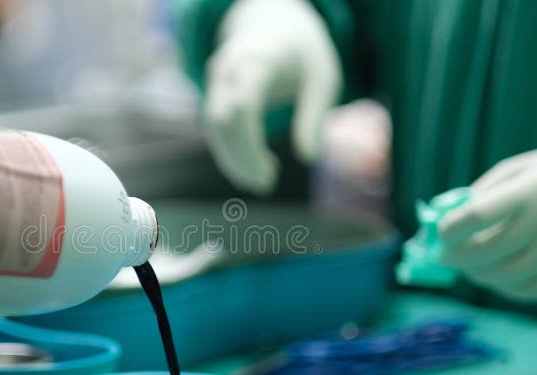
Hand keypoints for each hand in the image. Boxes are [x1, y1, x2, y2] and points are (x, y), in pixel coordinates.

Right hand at [204, 0, 341, 194]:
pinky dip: (231, 152)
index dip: (250, 145)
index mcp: (259, 61)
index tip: (270, 174)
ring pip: (214, 129)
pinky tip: (255, 167)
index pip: (244, 106)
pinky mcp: (214, 95)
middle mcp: (229, 69)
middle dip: (240, 158)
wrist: (275, 25)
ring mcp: (216, 82)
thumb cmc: (303, 55)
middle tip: (265, 187)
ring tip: (263, 182)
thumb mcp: (322, 79)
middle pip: (223, 121)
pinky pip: (215, 129)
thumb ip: (314, 116)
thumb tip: (308, 158)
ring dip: (234, 160)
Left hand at [439, 148, 536, 300]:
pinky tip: (492, 278)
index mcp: (533, 189)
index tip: (440, 234)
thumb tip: (444, 221)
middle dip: (459, 257)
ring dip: (479, 274)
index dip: (452, 228)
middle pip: (491, 248)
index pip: (479, 214)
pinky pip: (530, 289)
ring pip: (509, 274)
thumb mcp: (519, 170)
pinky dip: (504, 287)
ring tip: (467, 268)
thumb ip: (482, 194)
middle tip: (444, 257)